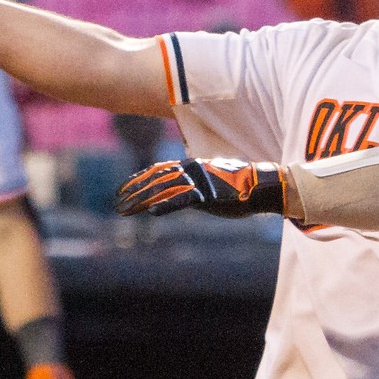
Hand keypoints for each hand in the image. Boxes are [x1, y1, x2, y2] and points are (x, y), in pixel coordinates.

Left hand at [115, 159, 287, 218]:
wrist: (260, 185)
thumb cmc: (238, 185)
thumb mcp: (211, 181)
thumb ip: (194, 186)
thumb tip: (183, 193)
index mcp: (190, 166)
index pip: (158, 170)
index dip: (140, 178)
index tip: (125, 187)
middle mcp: (190, 171)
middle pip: (154, 179)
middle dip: (134, 190)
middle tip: (117, 200)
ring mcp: (197, 182)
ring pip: (162, 190)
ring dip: (142, 200)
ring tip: (126, 208)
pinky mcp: (206, 195)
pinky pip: (182, 201)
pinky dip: (166, 205)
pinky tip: (152, 212)